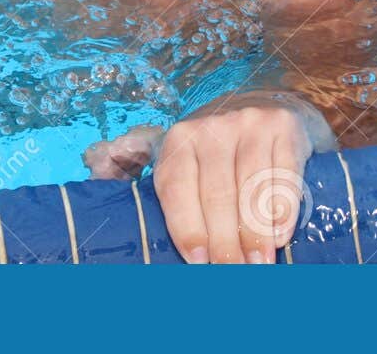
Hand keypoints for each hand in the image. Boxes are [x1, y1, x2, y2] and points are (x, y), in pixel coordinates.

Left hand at [86, 92, 334, 263]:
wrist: (263, 102)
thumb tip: (93, 170)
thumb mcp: (175, 152)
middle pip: (217, 193)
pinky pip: (282, 173)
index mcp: (179, 139)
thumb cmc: (213, 149)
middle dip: (224, 241)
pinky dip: (283, 209)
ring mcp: (250, 123)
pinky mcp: (283, 126)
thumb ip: (130, 162)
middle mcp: (212, 127)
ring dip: (256, 232)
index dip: (186, 228)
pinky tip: (281, 236)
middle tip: (232, 274)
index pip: (178, 188)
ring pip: (250, 187)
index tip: (197, 264)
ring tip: (259, 264)